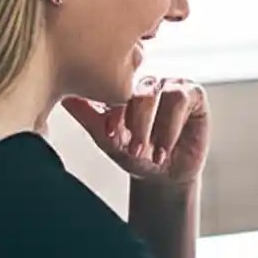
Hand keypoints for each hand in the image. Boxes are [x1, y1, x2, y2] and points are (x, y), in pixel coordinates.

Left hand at [63, 76, 209, 184]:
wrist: (164, 175)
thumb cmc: (135, 154)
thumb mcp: (107, 138)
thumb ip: (87, 115)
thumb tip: (63, 97)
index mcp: (124, 86)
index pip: (116, 87)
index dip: (115, 113)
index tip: (113, 137)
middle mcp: (147, 82)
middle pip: (139, 89)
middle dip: (136, 123)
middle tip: (133, 149)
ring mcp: (171, 85)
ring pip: (161, 93)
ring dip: (155, 128)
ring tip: (152, 152)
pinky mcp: (194, 93)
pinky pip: (182, 99)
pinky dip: (172, 127)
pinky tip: (165, 149)